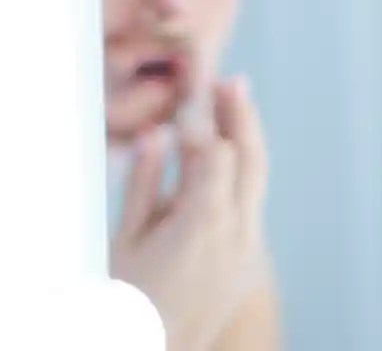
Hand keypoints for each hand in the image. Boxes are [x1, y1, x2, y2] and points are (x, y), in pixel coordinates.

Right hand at [110, 77, 270, 350]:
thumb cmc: (124, 300)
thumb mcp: (124, 238)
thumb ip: (144, 183)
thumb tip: (158, 135)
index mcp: (202, 222)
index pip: (217, 152)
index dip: (204, 120)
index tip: (195, 91)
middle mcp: (236, 234)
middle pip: (251, 160)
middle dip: (242, 117)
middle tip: (233, 82)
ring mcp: (248, 252)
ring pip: (258, 183)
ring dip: (248, 144)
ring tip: (236, 107)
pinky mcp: (248, 265)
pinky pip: (252, 208)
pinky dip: (243, 177)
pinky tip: (228, 158)